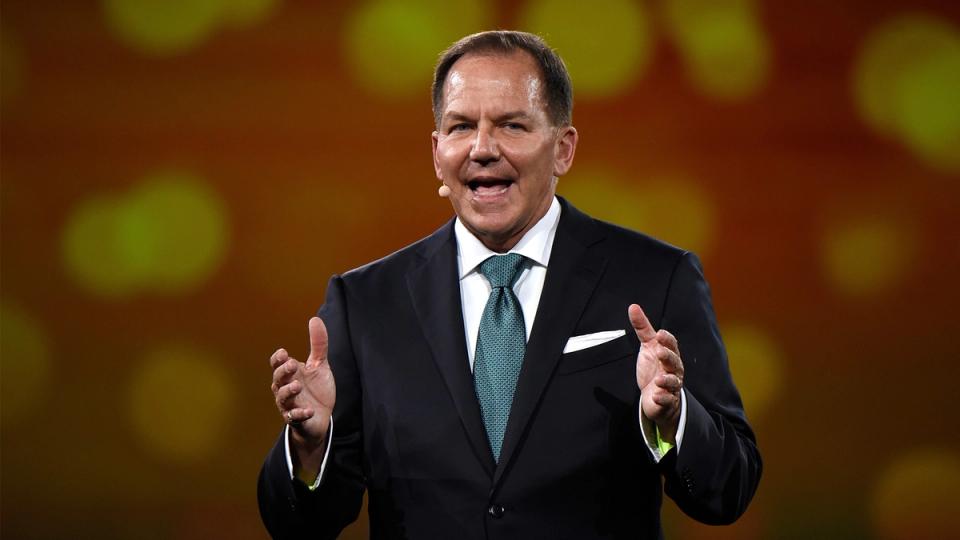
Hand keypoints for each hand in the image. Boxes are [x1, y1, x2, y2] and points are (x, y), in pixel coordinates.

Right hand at [270, 317, 335, 454]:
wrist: (321, 417)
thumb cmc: (317, 389)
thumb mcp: (320, 365)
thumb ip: (318, 344)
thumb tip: (315, 319)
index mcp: (290, 374)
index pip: (277, 364)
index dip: (278, 359)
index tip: (284, 353)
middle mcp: (285, 389)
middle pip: (277, 380)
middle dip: (283, 372)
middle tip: (292, 365)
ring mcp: (290, 405)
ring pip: (282, 399)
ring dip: (288, 392)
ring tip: (297, 386)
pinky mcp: (297, 420)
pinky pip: (295, 418)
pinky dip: (300, 414)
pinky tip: (309, 411)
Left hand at [630, 304, 683, 442]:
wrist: (654, 395)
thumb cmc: (653, 367)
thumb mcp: (647, 347)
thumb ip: (642, 328)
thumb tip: (633, 306)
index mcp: (669, 354)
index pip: (671, 345)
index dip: (667, 340)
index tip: (659, 334)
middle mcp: (673, 369)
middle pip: (674, 362)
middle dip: (668, 357)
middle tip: (659, 352)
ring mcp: (671, 385)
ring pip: (673, 382)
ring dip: (667, 380)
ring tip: (658, 379)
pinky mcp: (667, 400)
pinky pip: (667, 399)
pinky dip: (663, 398)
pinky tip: (656, 395)